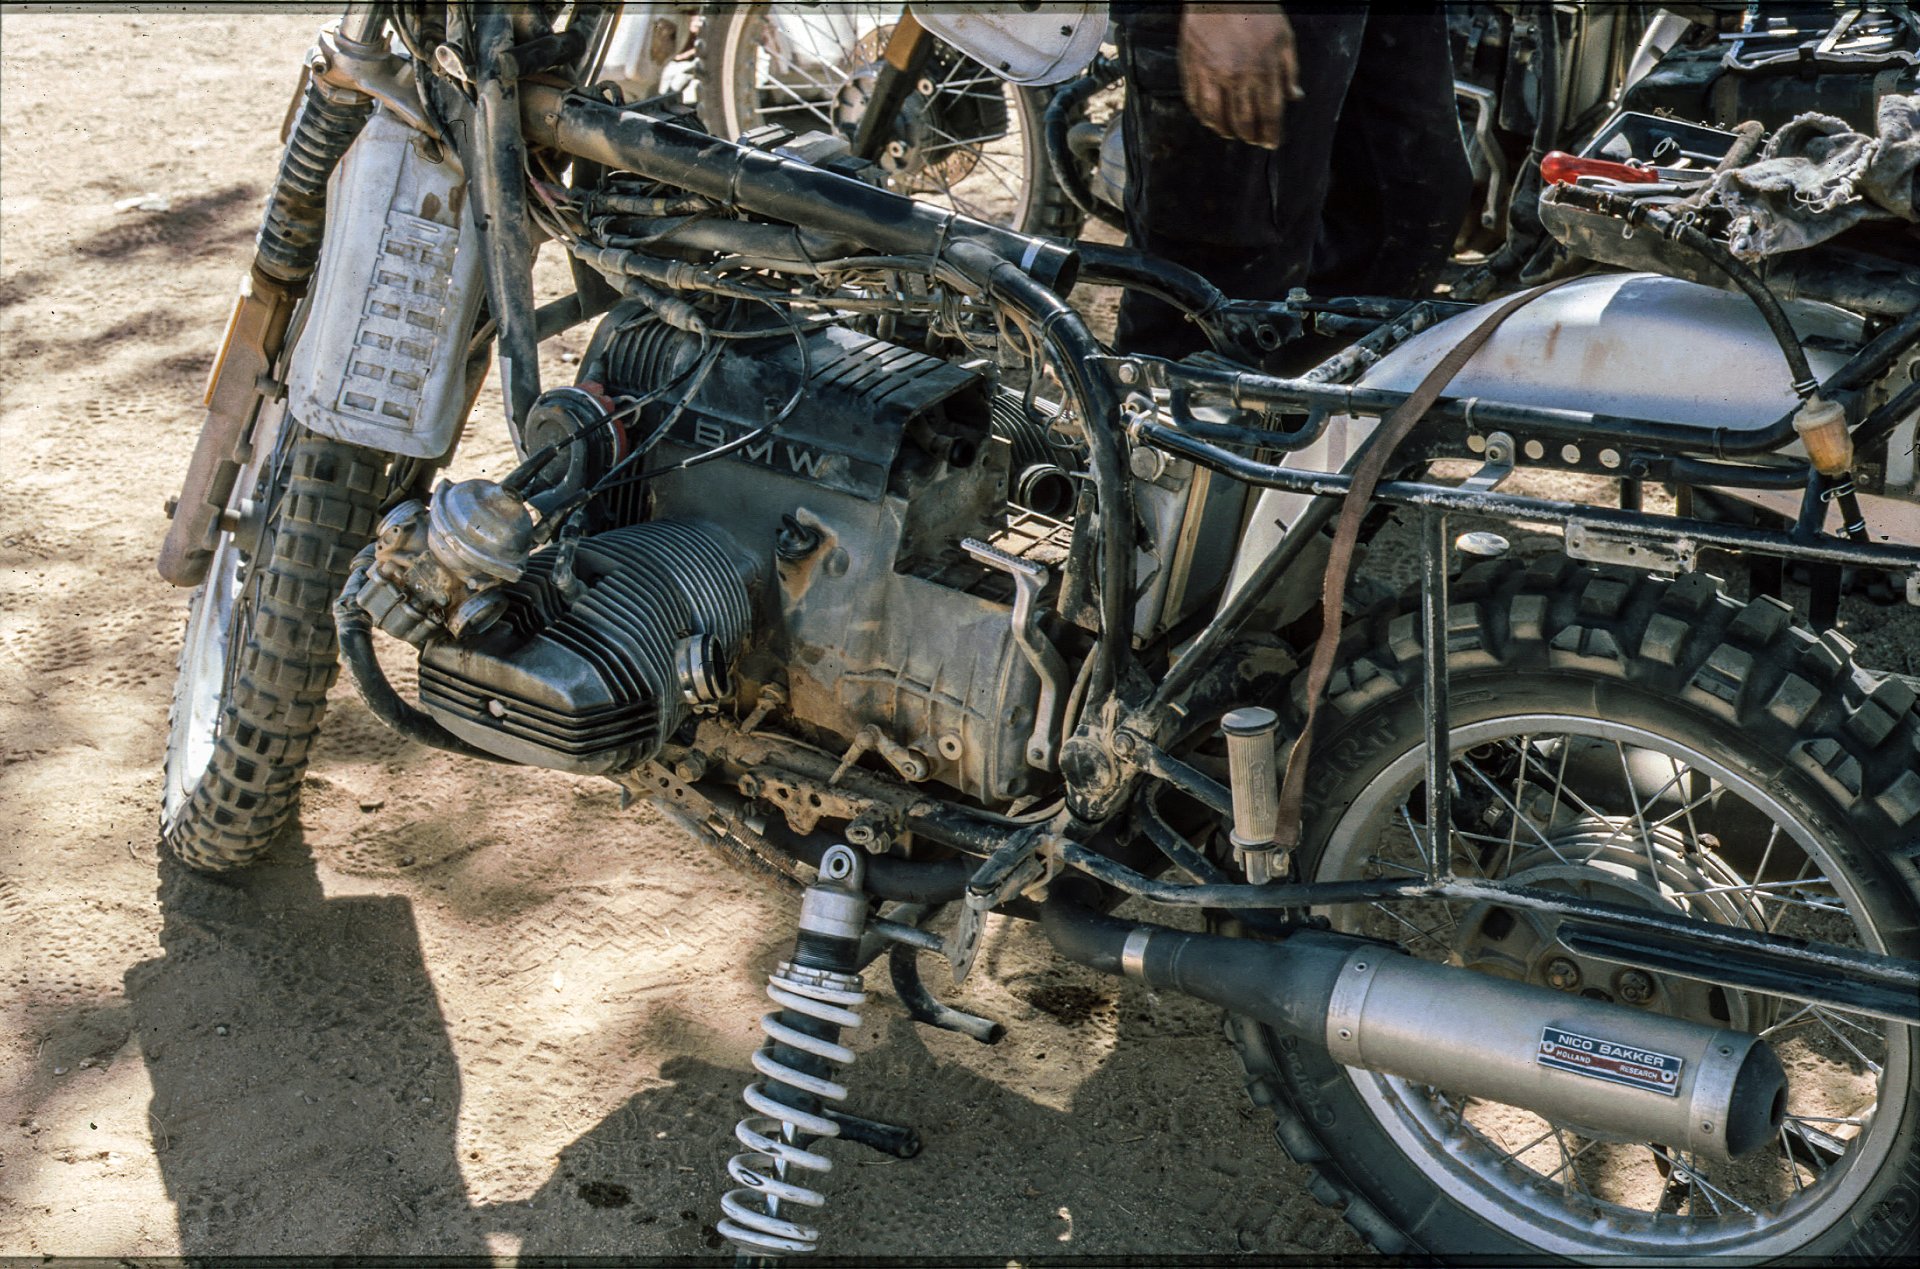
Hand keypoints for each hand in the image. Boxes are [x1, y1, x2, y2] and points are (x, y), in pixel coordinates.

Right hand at [1177, 4, 1302, 149]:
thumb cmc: (1258, 10)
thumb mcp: (1284, 37)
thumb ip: (1290, 70)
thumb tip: (1295, 97)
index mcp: (1263, 70)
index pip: (1270, 114)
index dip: (1271, 133)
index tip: (1272, 142)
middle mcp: (1237, 78)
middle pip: (1243, 121)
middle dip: (1250, 136)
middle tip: (1254, 141)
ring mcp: (1211, 74)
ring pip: (1216, 117)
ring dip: (1225, 130)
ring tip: (1231, 134)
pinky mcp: (1192, 68)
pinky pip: (1195, 101)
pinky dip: (1203, 116)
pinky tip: (1209, 120)